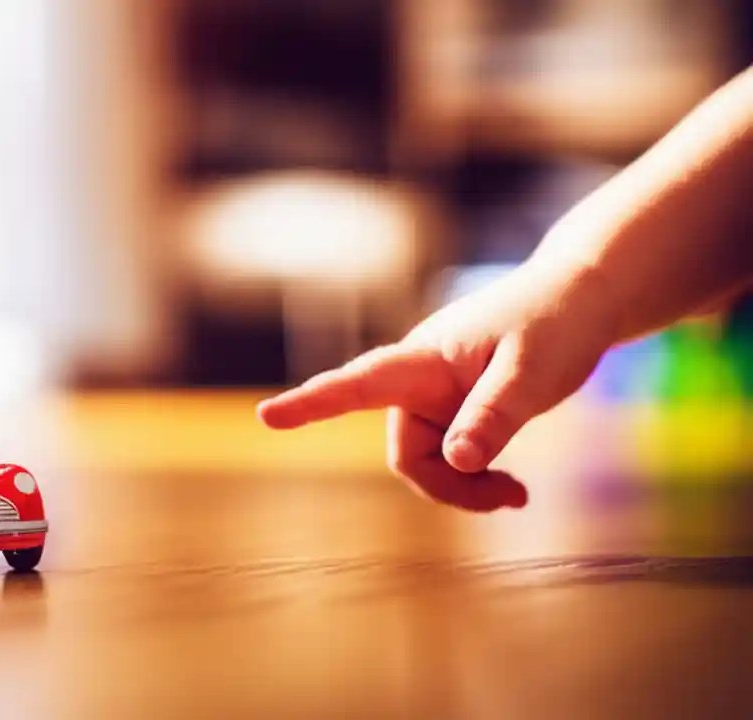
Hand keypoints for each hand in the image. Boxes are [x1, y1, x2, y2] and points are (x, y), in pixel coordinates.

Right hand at [257, 259, 618, 511]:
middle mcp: (419, 378)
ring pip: (428, 460)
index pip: (358, 383)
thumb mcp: (533, 373)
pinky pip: (449, 455)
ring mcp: (436, 394)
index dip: (312, 403)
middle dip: (450, 486)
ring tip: (518, 494)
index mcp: (424, 359)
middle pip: (407, 452)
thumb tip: (456, 462)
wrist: (583, 298)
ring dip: (467, 485)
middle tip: (512, 498)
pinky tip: (512, 485)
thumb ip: (494, 416)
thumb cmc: (557, 322)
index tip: (268, 416)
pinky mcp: (455, 406)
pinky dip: (477, 475)